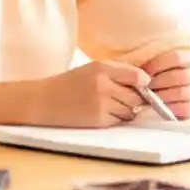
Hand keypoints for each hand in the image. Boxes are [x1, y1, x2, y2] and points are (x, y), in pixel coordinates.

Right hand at [29, 61, 149, 127]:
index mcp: (102, 69)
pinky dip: (117, 118)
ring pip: (131, 110)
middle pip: (137, 96)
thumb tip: (146, 81)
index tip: (141, 85)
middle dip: (136, 98)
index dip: (143, 82)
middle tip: (125, 96)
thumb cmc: (71, 83)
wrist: (44, 101)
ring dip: (127, 109)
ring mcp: (101, 105)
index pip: (138, 76)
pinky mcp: (98, 121)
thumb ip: (119, 71)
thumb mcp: (93, 68)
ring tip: (112, 104)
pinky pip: (120, 120)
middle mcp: (103, 86)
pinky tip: (104, 112)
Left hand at [142, 49, 189, 119]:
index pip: (177, 58)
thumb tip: (140, 72)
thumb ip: (153, 67)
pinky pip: (186, 109)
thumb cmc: (168, 76)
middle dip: (160, 82)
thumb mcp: (164, 66)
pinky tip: (161, 107)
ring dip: (163, 96)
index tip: (144, 71)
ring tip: (151, 98)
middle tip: (146, 87)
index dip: (158, 64)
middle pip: (181, 76)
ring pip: (183, 93)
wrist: (187, 90)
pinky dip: (171, 108)